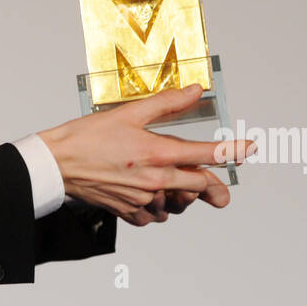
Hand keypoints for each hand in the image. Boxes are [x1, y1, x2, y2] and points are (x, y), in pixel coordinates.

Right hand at [36, 84, 253, 220]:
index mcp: (157, 153)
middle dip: (208, 182)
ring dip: (179, 193)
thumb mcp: (129, 112)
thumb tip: (194, 91)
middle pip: (198, 185)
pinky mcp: (129, 211)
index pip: (206, 154)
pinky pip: (154, 214)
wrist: (58, 163)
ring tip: (168, 181)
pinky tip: (147, 192)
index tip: (249, 148)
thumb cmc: (87, 137)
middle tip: (212, 181)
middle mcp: (154, 180)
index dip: (232, 151)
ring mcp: (142, 199)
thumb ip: (167, 103)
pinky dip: (156, 205)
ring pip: (177, 203)